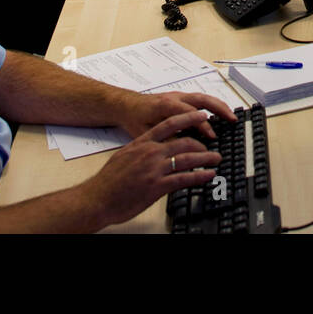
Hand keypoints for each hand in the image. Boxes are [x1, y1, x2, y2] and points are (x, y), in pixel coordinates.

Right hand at [83, 111, 221, 227]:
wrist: (97, 198)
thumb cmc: (108, 181)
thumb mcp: (124, 156)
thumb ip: (141, 151)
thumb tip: (154, 150)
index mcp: (142, 143)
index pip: (169, 124)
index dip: (188, 118)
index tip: (201, 115)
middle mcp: (150, 153)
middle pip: (183, 142)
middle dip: (201, 144)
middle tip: (211, 146)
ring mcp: (154, 169)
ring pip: (187, 159)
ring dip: (205, 159)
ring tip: (215, 159)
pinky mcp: (157, 187)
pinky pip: (184, 179)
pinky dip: (199, 176)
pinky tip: (208, 175)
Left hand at [115, 91, 237, 140]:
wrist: (126, 105)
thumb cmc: (134, 119)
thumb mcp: (146, 133)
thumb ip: (166, 139)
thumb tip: (183, 149)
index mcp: (165, 105)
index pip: (189, 113)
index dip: (201, 125)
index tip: (212, 136)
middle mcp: (175, 97)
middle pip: (201, 99)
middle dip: (219, 109)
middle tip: (232, 119)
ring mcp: (179, 96)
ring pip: (204, 97)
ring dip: (219, 106)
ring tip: (232, 117)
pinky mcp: (181, 98)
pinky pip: (200, 100)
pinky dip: (213, 105)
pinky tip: (220, 115)